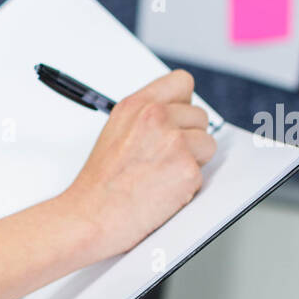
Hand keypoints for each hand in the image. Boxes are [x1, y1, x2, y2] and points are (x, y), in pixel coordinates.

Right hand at [63, 69, 215, 261]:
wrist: (90, 216)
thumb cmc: (99, 185)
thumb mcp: (114, 133)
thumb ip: (145, 118)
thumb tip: (173, 118)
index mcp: (137, 105)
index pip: (181, 83)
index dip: (183, 105)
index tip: (176, 121)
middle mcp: (156, 117)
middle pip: (199, 116)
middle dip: (188, 138)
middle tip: (163, 159)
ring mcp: (174, 142)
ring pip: (207, 144)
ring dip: (192, 161)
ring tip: (163, 175)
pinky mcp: (186, 169)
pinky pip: (203, 174)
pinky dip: (187, 186)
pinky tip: (163, 191)